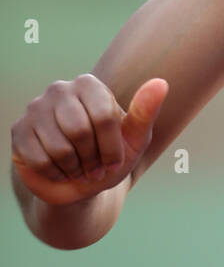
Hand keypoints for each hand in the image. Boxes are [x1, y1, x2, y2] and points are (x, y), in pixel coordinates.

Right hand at [11, 75, 168, 206]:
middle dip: (92, 159)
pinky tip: (59, 169)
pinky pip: (39, 160)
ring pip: (59, 147)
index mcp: (89, 85)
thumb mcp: (135, 139)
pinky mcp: (19, 131)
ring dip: (74, 168)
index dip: (112, 148)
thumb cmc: (110, 156)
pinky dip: (55, 173)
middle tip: (94, 166)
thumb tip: (161, 83)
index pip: (104, 117)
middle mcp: (59, 89)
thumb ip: (146, 112)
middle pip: (80, 131)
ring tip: (78, 167)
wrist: (79, 183)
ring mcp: (35, 108)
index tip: (114, 161)